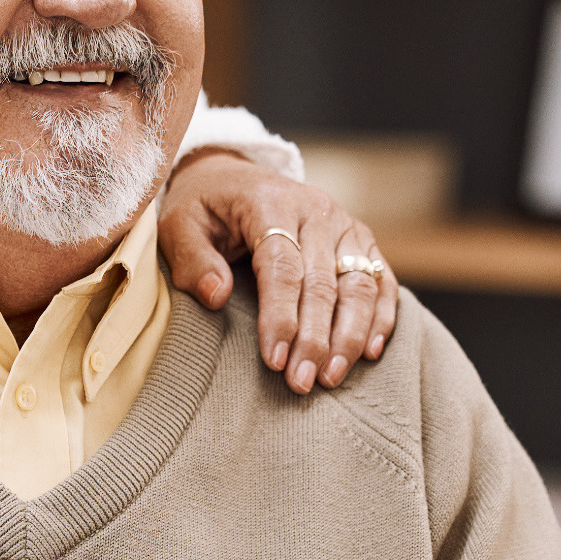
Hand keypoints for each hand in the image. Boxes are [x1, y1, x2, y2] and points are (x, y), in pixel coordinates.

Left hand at [159, 151, 399, 393]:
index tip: (274, 360)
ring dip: (350, 336)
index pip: (282, 266)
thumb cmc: (205, 208)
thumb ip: (192, 258)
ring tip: (331, 377)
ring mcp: (344, 224)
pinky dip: (381, 317)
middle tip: (301, 382)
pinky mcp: (361, 239)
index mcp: (270, 203)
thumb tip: (215, 295)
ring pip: (361, 284)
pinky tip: (370, 352)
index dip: (280, 316)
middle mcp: (315, 210)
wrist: (235, 177)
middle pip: (324, 282)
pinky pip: (381, 280)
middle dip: (315, 339)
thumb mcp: (179, 223)